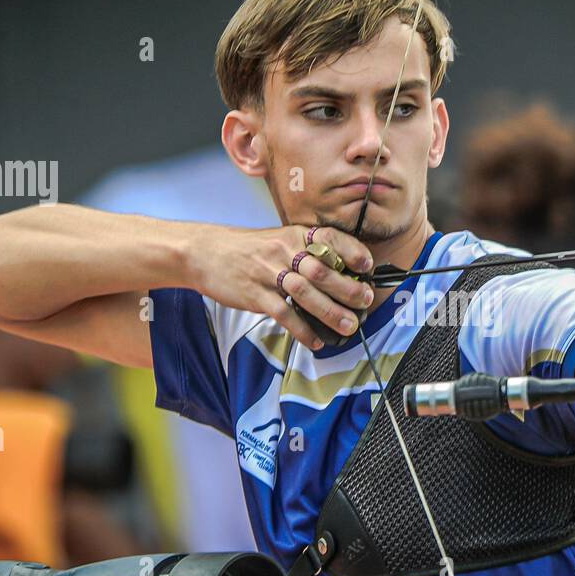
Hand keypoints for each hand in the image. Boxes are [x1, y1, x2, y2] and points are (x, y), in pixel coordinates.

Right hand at [192, 224, 374, 349]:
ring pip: (306, 294)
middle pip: (322, 270)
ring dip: (330, 312)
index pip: (329, 238)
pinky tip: (314, 340)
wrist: (206, 253)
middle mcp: (284, 251)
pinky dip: (301, 330)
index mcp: (294, 235)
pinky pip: (283, 314)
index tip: (368, 266)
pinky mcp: (255, 294)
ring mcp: (268, 273)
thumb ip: (307, 252)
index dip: (352, 251)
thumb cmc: (249, 250)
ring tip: (348, 326)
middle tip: (365, 301)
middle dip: (348, 288)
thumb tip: (341, 272)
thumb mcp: (279, 240)